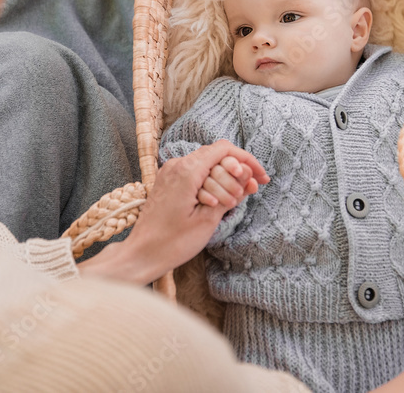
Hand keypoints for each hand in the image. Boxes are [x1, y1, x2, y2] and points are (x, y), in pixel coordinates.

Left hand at [122, 140, 267, 281]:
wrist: (142, 254)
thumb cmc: (172, 242)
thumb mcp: (208, 219)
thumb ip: (230, 193)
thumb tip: (248, 177)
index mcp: (186, 171)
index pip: (225, 150)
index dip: (248, 161)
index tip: (261, 177)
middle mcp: (177, 165)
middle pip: (217, 155)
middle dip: (238, 172)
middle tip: (252, 191)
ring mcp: (170, 172)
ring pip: (207, 164)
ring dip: (225, 179)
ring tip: (235, 201)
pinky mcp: (168, 181)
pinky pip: (196, 173)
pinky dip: (211, 183)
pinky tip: (220, 201)